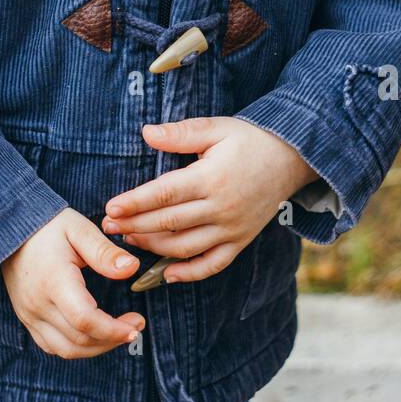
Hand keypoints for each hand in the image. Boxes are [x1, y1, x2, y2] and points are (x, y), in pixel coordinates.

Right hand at [0, 208, 145, 357]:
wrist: (8, 228)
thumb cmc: (47, 225)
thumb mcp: (78, 229)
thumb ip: (104, 252)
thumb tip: (132, 268)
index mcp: (53, 281)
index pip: (85, 320)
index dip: (113, 330)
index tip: (136, 325)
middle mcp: (38, 304)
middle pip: (78, 340)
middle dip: (112, 339)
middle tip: (135, 327)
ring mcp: (29, 314)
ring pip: (66, 349)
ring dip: (96, 347)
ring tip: (119, 333)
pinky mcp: (26, 317)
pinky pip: (51, 345)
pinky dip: (76, 347)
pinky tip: (94, 334)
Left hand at [101, 117, 318, 283]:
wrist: (292, 158)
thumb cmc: (249, 139)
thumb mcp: (217, 128)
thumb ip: (181, 133)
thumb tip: (146, 133)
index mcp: (212, 178)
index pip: (165, 194)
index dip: (135, 203)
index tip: (110, 208)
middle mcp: (221, 208)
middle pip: (170, 223)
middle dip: (135, 226)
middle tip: (108, 227)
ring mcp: (232, 229)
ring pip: (185, 247)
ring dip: (154, 248)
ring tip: (130, 241)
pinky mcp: (241, 241)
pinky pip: (212, 264)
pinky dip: (189, 273)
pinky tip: (166, 274)